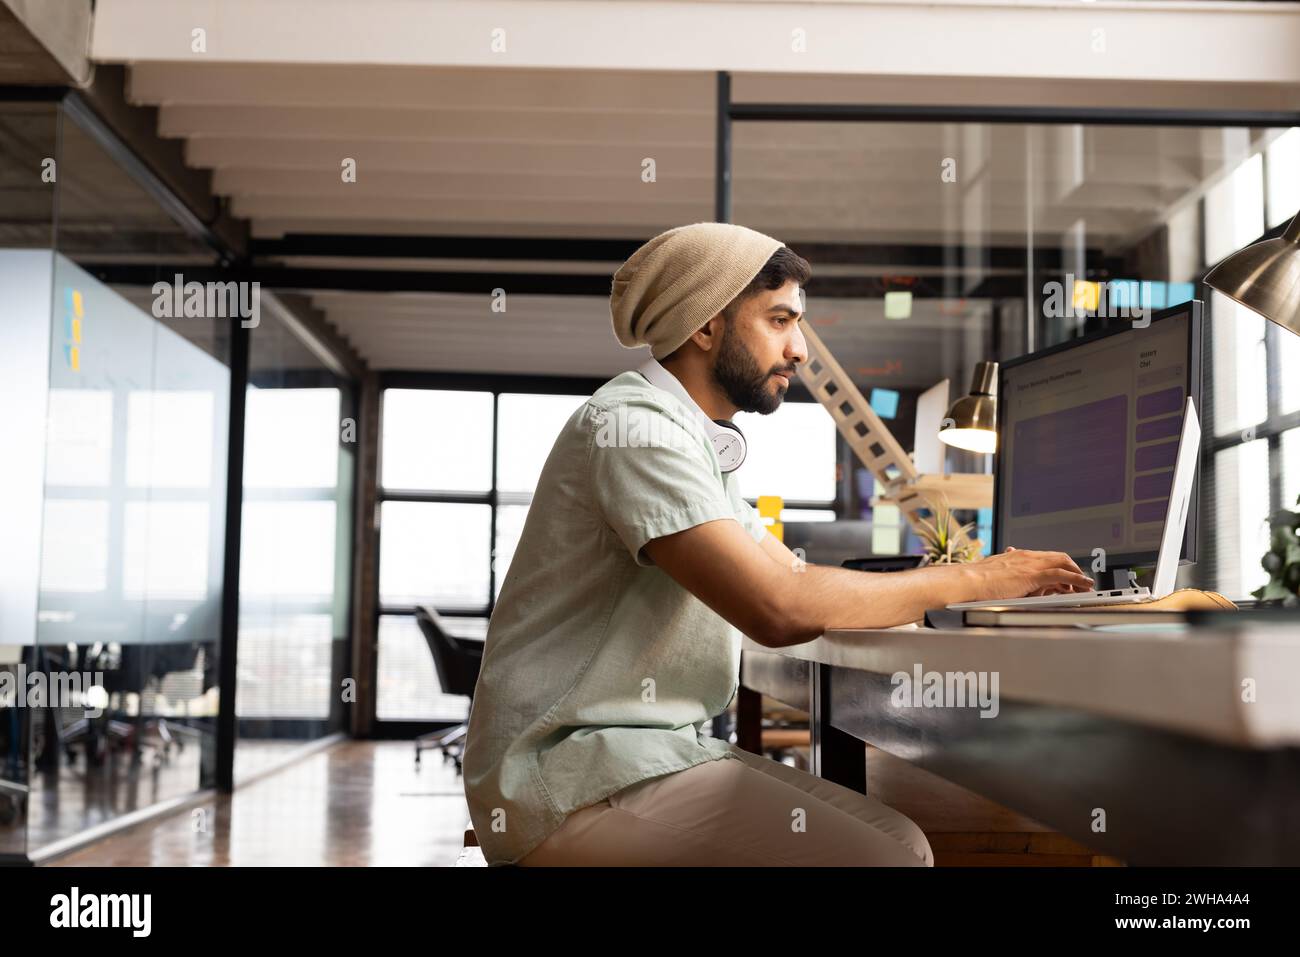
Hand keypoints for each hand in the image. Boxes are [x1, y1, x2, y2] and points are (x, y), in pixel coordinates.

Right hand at [966, 546, 1093, 601]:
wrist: (967, 582)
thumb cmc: (973, 581)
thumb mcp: (991, 575)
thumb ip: (1001, 575)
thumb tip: (1003, 580)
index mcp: (1016, 555)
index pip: (1044, 557)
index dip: (1058, 565)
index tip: (1065, 576)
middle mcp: (1025, 556)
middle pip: (1058, 557)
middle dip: (1072, 567)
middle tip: (1080, 580)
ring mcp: (1030, 564)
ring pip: (1063, 562)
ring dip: (1078, 573)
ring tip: (1086, 585)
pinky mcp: (1032, 575)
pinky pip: (1062, 574)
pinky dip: (1077, 579)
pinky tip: (1084, 585)